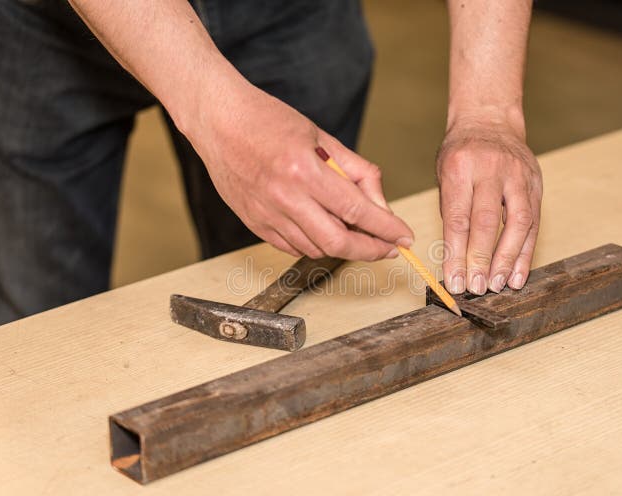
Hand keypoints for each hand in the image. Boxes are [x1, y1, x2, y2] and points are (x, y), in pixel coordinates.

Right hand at [183, 70, 412, 259]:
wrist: (217, 120)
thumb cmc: (268, 121)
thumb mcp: (321, 137)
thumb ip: (355, 171)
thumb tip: (380, 205)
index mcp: (305, 170)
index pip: (357, 211)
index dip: (386, 228)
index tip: (404, 238)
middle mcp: (285, 198)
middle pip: (338, 242)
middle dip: (370, 250)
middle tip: (387, 248)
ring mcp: (266, 215)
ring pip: (316, 249)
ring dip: (343, 247)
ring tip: (358, 235)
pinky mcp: (254, 224)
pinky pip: (293, 247)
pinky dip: (315, 244)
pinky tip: (325, 231)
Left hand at [437, 120, 541, 294]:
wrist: (490, 120)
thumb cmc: (462, 152)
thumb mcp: (444, 175)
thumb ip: (451, 212)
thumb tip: (454, 259)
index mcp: (460, 167)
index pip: (458, 219)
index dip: (455, 254)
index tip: (454, 280)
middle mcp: (491, 170)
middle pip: (488, 223)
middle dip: (481, 260)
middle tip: (476, 287)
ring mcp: (517, 176)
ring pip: (518, 224)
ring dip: (507, 260)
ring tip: (497, 285)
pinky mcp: (535, 184)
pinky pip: (533, 223)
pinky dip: (525, 252)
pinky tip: (516, 274)